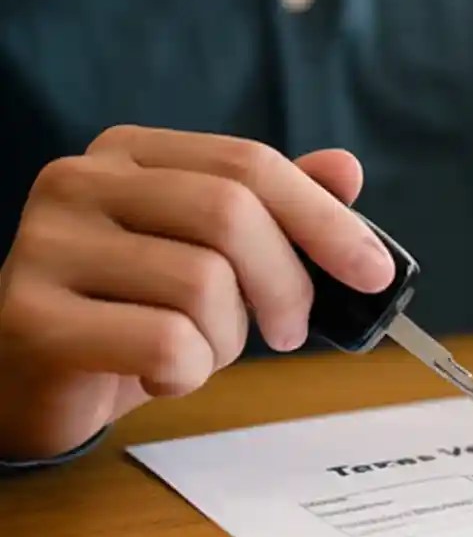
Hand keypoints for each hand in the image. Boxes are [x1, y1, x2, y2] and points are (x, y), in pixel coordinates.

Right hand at [0, 126, 394, 458]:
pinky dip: (188, 372)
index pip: (250, 163)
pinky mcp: (33, 315)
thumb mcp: (210, 258)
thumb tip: (346, 169)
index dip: (325, 219)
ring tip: (199, 351)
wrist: (29, 382)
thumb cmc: (131, 314)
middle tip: (289, 332)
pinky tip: (160, 375)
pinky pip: (164, 341)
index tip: (374, 272)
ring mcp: (47, 244)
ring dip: (227, 338)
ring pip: (203, 283)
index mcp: (130, 154)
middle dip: (286, 285)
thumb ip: (272, 212)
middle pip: (231, 214)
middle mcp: (80, 181)